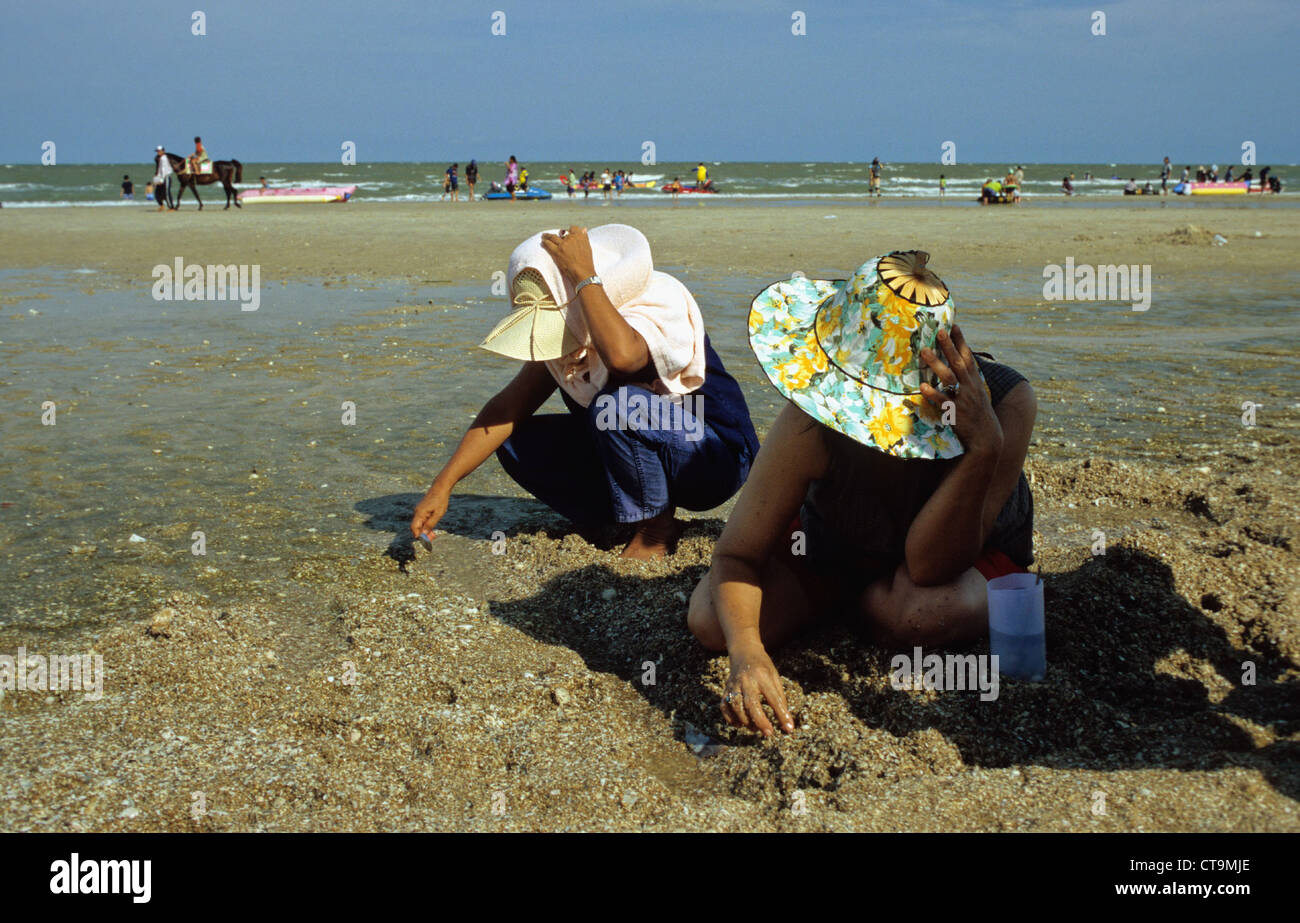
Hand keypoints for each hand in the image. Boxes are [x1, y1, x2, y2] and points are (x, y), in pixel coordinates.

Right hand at [410, 484, 449, 540]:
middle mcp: (417, 512)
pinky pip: (421, 519)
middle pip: (416, 527)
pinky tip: (432, 526)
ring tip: (433, 534)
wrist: (440, 488)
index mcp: (419, 513)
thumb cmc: (440, 500)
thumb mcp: (438, 514)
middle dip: (422, 534)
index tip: (426, 540)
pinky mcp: (422, 509)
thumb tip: (423, 534)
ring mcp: (419, 510)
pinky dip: (426, 524)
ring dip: (425, 530)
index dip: (418, 535)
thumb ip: (430, 524)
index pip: (414, 528)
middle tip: (432, 537)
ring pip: (419, 524)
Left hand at [540, 226, 596, 283]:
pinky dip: (544, 243)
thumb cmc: (587, 262)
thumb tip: (583, 229)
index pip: (573, 228)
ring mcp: (563, 245)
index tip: (565, 233)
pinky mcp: (556, 252)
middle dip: (556, 234)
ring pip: (552, 237)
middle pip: (561, 233)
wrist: (583, 273)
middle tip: (551, 235)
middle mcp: (571, 238)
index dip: (568, 230)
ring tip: (543, 236)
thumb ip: (584, 237)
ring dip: (547, 236)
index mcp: (580, 236)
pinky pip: (548, 245)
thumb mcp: (588, 247)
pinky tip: (542, 243)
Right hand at [722, 642, 794, 735]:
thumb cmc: (763, 666)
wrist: (744, 651)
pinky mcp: (726, 689)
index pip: (774, 698)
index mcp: (763, 676)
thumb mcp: (775, 677)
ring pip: (736, 706)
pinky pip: (724, 706)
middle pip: (751, 704)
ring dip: (746, 721)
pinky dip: (730, 718)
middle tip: (769, 733)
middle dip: (760, 721)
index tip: (789, 729)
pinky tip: (740, 724)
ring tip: (755, 729)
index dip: (781, 715)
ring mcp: (734, 685)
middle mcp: (746, 681)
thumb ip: (779, 696)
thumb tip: (785, 719)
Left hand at [918, 325, 1002, 457]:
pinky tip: (923, 387)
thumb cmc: (978, 414)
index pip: (968, 356)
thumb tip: (957, 365)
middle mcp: (970, 386)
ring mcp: (963, 398)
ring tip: (924, 351)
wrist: (987, 438)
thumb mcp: (977, 393)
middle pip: (958, 362)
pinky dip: (933, 394)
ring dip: (936, 364)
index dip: (961, 341)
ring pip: (949, 378)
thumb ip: (967, 379)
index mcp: (974, 381)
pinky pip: (943, 401)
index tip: (953, 325)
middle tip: (939, 331)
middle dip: (949, 346)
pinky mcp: (955, 412)